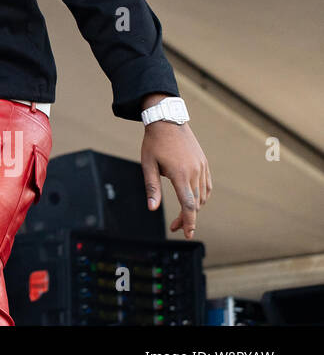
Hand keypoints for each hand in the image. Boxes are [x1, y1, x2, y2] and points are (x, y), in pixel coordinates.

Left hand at [139, 95, 210, 238]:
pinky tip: (193, 199)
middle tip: (175, 227)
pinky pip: (207, 185)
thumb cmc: (154, 142)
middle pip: (196, 204)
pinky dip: (201, 196)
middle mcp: (195, 172)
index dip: (189, 222)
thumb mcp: (148, 165)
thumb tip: (152, 208)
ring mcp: (202, 167)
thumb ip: (152, 188)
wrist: (167, 120)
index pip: (188, 206)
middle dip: (187, 218)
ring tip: (182, 214)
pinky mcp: (204, 163)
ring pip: (203, 196)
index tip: (187, 234)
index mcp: (180, 174)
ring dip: (194, 208)